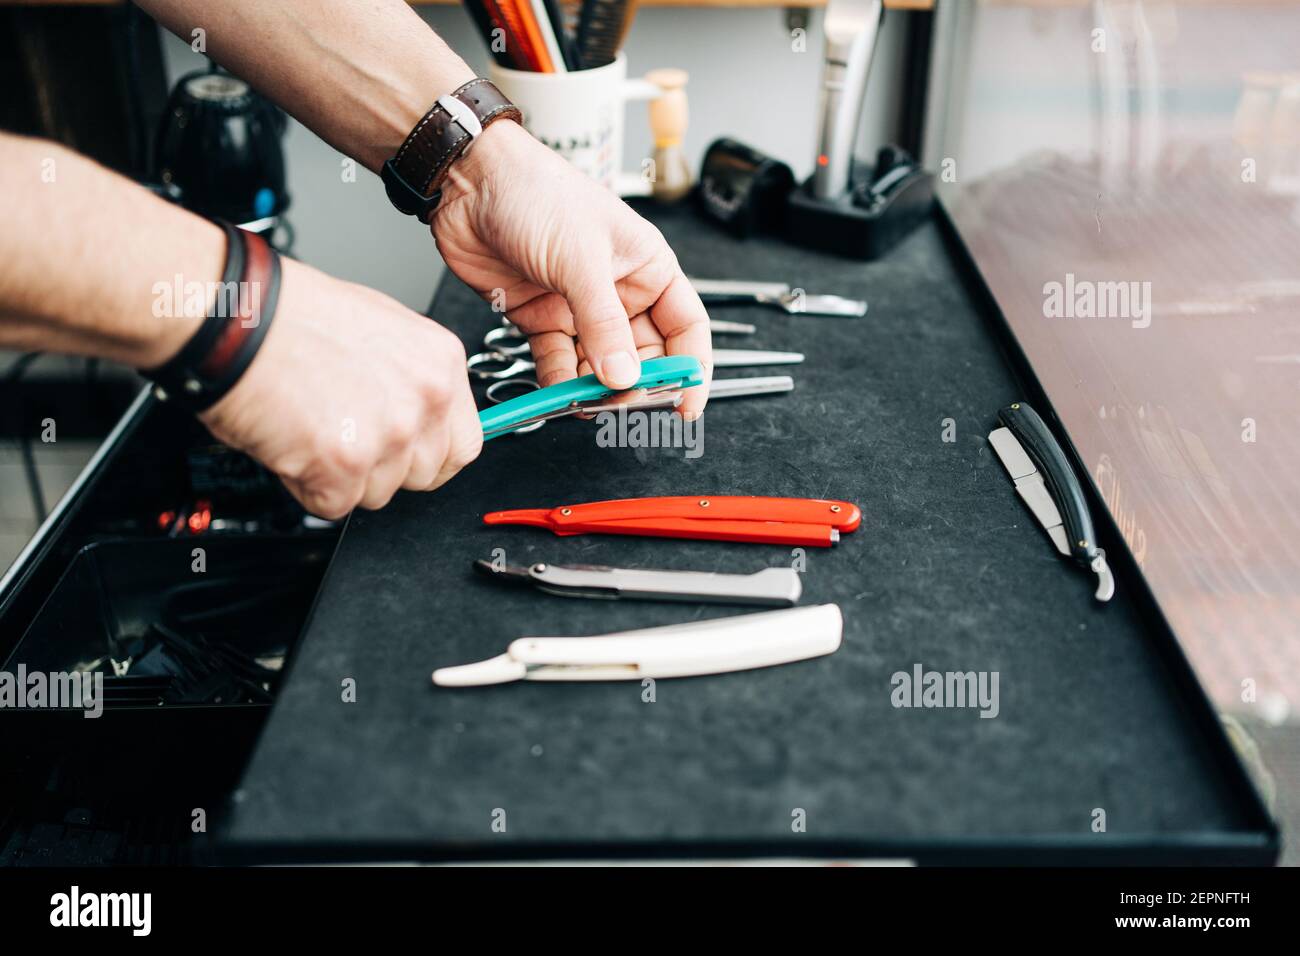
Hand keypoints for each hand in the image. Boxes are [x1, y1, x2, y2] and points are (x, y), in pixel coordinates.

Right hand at [198, 257, 481, 517]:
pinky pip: (335, 504)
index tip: (410, 457)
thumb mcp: (380, 329)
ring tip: (311, 428)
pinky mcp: (345, 464)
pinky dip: (306, 486)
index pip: (464, 444)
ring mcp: (390, 433)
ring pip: (379, 493)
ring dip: (343, 476)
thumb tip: (417, 415)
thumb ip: (410, 379)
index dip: (430, 457)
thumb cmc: (290, 315)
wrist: (233, 317)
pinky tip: (291, 443)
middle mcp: (425, 398)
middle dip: (384, 468)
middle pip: (424, 474)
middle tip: (345, 436)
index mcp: (439, 363)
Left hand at [432, 120, 712, 417]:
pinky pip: (558, 362)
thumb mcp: (581, 258)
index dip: (691, 368)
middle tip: (625, 405)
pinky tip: (558, 392)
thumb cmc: (536, 192)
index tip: (686, 404)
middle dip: (638, 385)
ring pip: (600, 365)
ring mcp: (579, 306)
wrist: (469, 182)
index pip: (685, 327)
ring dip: (596, 388)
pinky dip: (559, 382)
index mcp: (647, 266)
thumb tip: (625, 375)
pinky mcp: (541, 317)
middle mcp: (618, 290)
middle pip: (644, 354)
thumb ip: (604, 323)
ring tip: (588, 403)